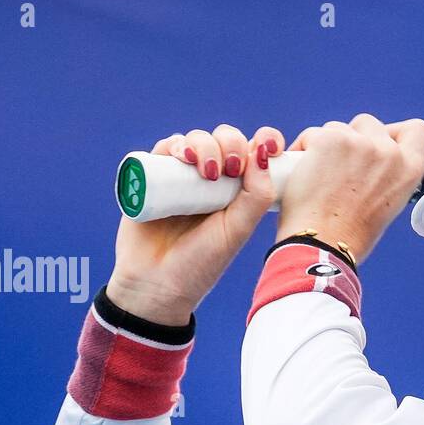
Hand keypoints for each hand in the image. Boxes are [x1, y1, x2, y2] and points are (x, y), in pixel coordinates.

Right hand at [109, 125, 286, 325]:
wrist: (155, 284)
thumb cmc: (199, 264)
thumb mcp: (236, 232)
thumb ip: (256, 197)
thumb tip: (262, 152)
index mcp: (237, 192)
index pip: (254, 153)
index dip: (264, 140)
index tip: (270, 145)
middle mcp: (211, 181)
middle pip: (224, 140)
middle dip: (230, 143)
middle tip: (231, 168)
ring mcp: (181, 177)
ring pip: (195, 140)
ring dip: (204, 143)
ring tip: (206, 169)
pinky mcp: (153, 176)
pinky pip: (164, 149)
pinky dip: (174, 144)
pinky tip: (182, 155)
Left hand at [275, 114, 423, 265]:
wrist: (323, 247)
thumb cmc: (349, 237)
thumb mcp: (384, 206)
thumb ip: (384, 176)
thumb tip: (369, 158)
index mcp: (409, 171)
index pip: (417, 130)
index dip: (396, 132)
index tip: (380, 142)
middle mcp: (389, 153)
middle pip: (369, 124)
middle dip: (352, 139)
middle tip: (338, 169)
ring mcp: (359, 144)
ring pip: (337, 128)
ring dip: (326, 145)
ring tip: (317, 178)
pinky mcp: (329, 140)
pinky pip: (313, 135)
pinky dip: (304, 150)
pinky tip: (300, 174)